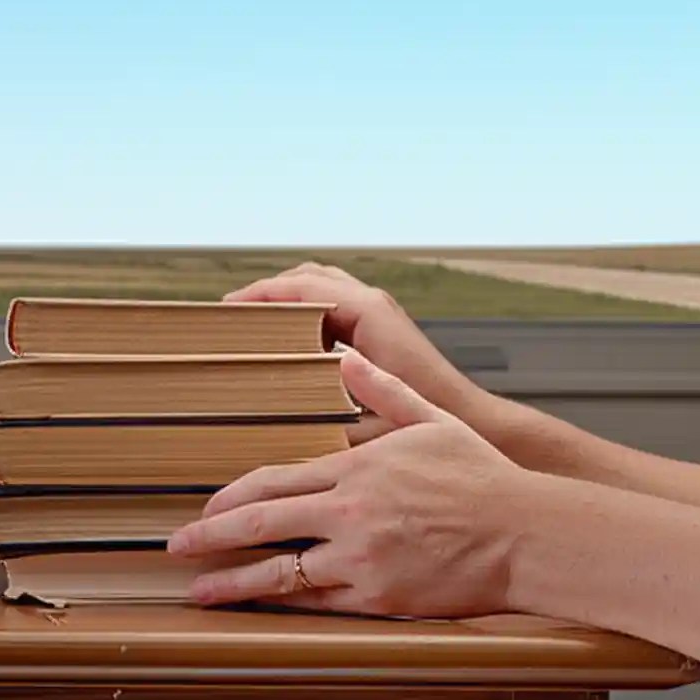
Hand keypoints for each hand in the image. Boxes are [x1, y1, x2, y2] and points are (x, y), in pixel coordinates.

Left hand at [167, 350, 531, 617]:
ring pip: (279, 571)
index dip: (233, 496)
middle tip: (177, 544)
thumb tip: (345, 359)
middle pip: (262, 523)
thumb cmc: (481, 477)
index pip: (274, 480)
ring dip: (231, 580)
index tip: (208, 505)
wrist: (525, 534)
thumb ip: (382, 391)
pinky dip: (280, 604)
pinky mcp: (377, 596)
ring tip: (197, 589)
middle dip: (211, 535)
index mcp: (355, 468)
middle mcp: (349, 513)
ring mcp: (360, 558)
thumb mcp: (430, 420)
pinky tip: (256, 608)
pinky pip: (316, 603)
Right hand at [225, 262, 499, 444]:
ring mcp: (378, 312)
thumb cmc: (424, 420)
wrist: (473, 422)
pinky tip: (288, 343)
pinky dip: (305, 311)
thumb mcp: (360, 417)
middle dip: (267, 291)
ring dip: (286, 298)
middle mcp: (372, 302)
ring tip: (253, 324)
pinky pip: (333, 304)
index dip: (257, 295)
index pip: (298, 286)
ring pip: (321, 287)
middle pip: (307, 277)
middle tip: (233, 314)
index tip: (227, 309)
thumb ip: (314, 407)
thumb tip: (266, 409)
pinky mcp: (381, 327)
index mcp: (364, 312)